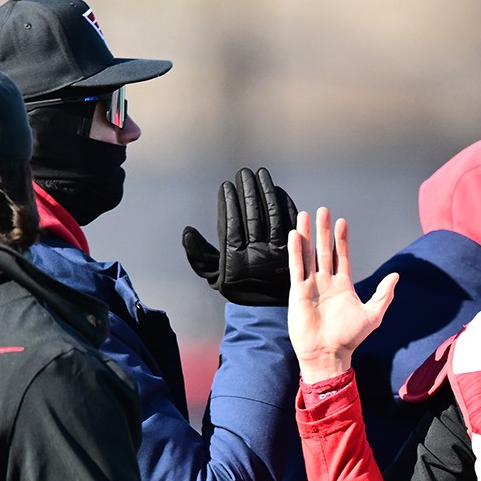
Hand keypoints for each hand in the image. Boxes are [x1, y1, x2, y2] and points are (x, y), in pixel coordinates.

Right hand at [180, 167, 297, 306]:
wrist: (265, 308)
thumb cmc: (236, 286)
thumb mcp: (212, 275)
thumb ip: (197, 254)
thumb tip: (187, 231)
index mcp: (236, 259)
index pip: (232, 223)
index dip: (230, 202)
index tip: (227, 185)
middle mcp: (258, 254)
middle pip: (253, 216)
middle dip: (249, 191)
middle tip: (245, 173)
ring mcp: (277, 252)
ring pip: (273, 216)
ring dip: (267, 192)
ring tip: (262, 175)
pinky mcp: (292, 250)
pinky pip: (289, 224)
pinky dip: (285, 206)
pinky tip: (278, 191)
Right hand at [288, 207, 397, 381]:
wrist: (329, 354)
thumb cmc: (350, 339)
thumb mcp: (373, 315)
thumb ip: (383, 295)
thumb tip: (396, 276)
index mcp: (343, 286)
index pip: (343, 256)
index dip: (342, 239)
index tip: (342, 222)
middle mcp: (326, 282)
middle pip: (324, 251)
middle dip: (324, 231)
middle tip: (323, 210)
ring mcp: (311, 286)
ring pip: (308, 255)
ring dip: (308, 235)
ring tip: (306, 216)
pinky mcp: (298, 292)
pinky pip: (297, 268)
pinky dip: (296, 251)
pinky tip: (295, 235)